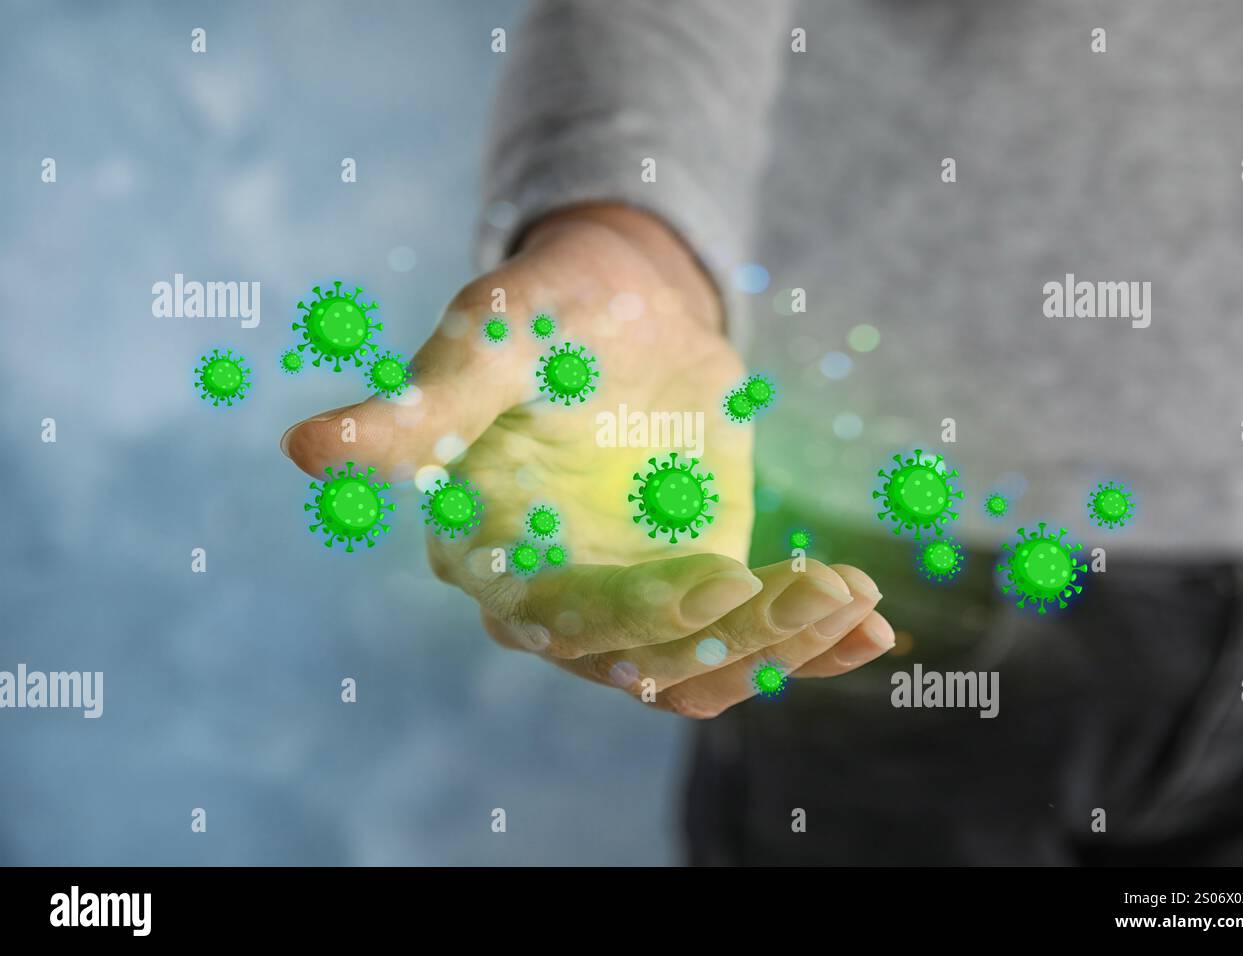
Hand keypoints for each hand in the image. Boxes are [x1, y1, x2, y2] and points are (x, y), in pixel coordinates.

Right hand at [281, 204, 894, 715]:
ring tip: (852, 601)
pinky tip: (872, 624)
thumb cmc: (548, 307)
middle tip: (824, 590)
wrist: (629, 302)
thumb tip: (305, 451)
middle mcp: (555, 596)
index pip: (555, 619)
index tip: (720, 582)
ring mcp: (633, 599)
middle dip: (738, 640)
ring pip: (704, 670)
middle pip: (643, 664)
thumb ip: (422, 405)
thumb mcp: (491, 338)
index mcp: (489, 552)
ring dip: (784, 649)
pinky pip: (751, 642)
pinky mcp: (698, 583)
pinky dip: (810, 643)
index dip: (634, 616)